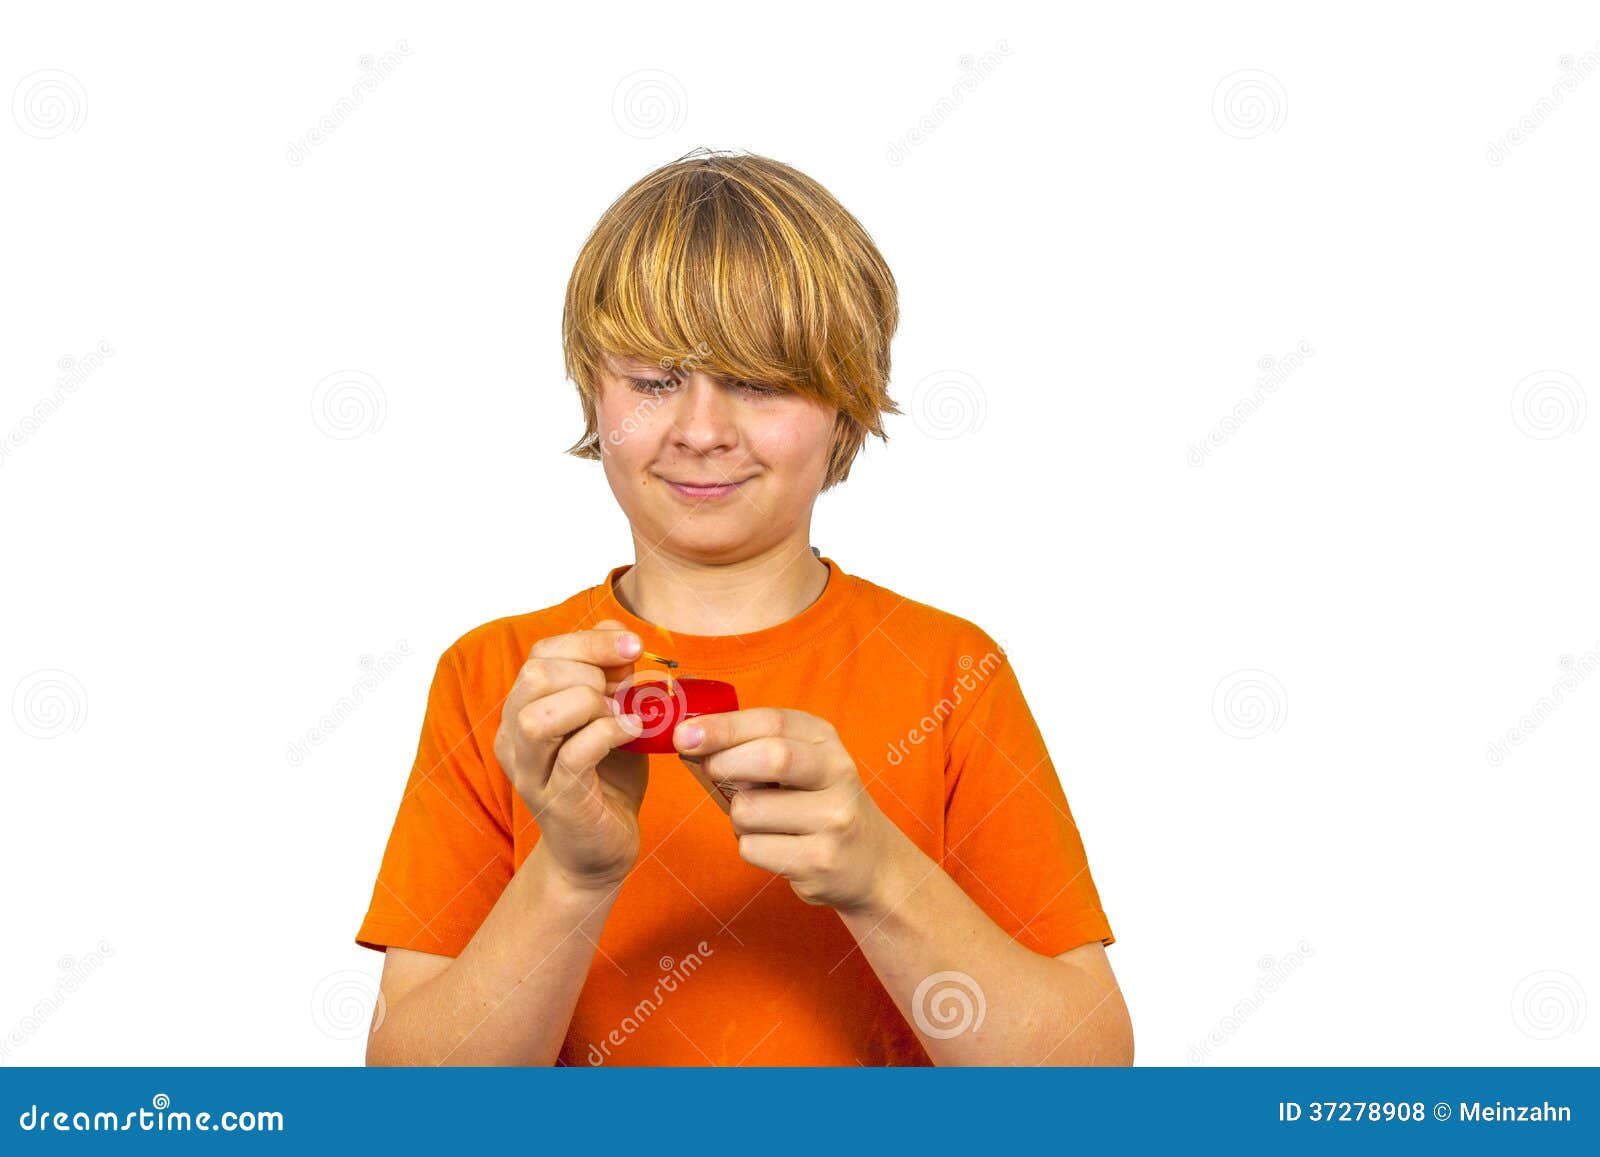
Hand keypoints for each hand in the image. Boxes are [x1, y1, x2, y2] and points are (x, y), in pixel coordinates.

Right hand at [493, 619, 648, 891]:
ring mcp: (531, 771)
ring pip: (539, 716)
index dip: (589, 641)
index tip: (632, 647)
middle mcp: (514, 737)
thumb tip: (618, 631)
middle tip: (626, 688)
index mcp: (523, 708)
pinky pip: (573, 755)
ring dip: (590, 703)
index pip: (540, 654)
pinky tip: (634, 733)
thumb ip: (611, 674)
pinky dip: (609, 734)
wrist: (599, 850)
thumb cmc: (606, 779)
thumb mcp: (611, 716)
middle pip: (534, 675)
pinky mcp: (557, 799)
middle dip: (590, 669)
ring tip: (622, 713)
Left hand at [673, 707, 898, 912]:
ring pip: (750, 810)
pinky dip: (750, 846)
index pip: (771, 722)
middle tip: (714, 773)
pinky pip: (753, 848)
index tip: (684, 735)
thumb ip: (750, 748)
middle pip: (772, 757)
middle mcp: (837, 774)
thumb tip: (689, 740)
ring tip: (760, 821)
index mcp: (825, 740)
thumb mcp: (797, 764)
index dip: (723, 726)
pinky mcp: (821, 861)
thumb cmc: (814, 804)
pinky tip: (775, 846)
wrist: (870, 862)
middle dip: (726, 764)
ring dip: (738, 816)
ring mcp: (833, 819)